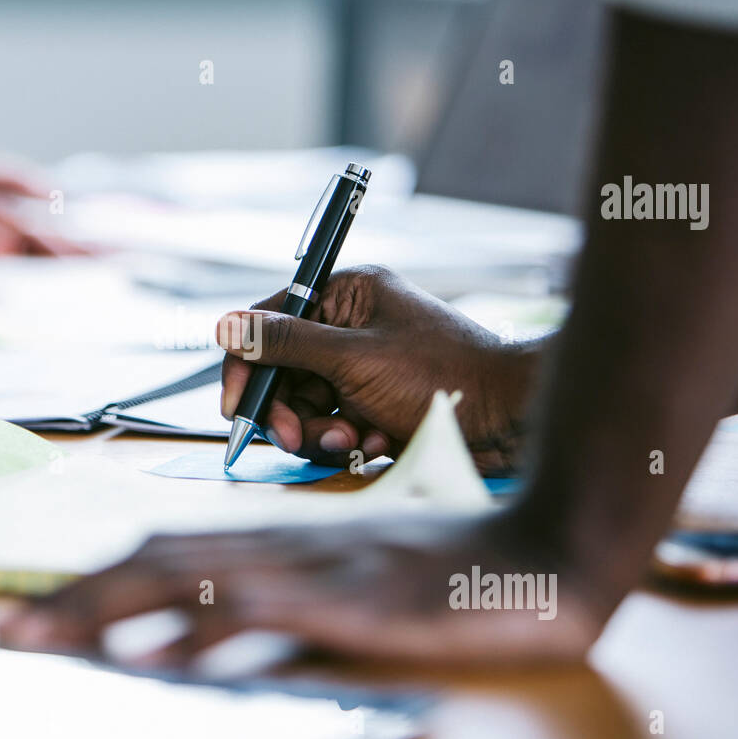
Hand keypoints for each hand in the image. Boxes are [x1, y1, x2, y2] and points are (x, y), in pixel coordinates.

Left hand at [0, 510, 607, 665]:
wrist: (543, 546)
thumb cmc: (449, 567)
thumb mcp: (355, 578)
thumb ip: (287, 597)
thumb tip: (207, 636)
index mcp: (283, 536)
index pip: (170, 543)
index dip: (100, 574)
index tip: (43, 605)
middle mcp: (286, 542)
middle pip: (159, 555)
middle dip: (78, 592)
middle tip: (9, 627)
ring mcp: (318, 565)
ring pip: (191, 576)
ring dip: (110, 607)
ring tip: (45, 637)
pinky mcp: (355, 600)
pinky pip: (265, 612)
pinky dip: (204, 633)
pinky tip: (161, 657)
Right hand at [217, 265, 539, 473]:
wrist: (510, 417)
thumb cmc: (441, 374)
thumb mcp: (353, 358)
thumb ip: (286, 343)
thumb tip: (227, 326)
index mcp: (347, 294)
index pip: (270, 321)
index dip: (246, 365)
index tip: (235, 407)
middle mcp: (352, 325)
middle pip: (285, 372)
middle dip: (289, 412)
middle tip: (295, 440)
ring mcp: (366, 366)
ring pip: (309, 406)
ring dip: (322, 431)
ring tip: (353, 441)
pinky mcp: (378, 402)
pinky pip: (338, 423)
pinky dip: (350, 439)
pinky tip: (379, 444)